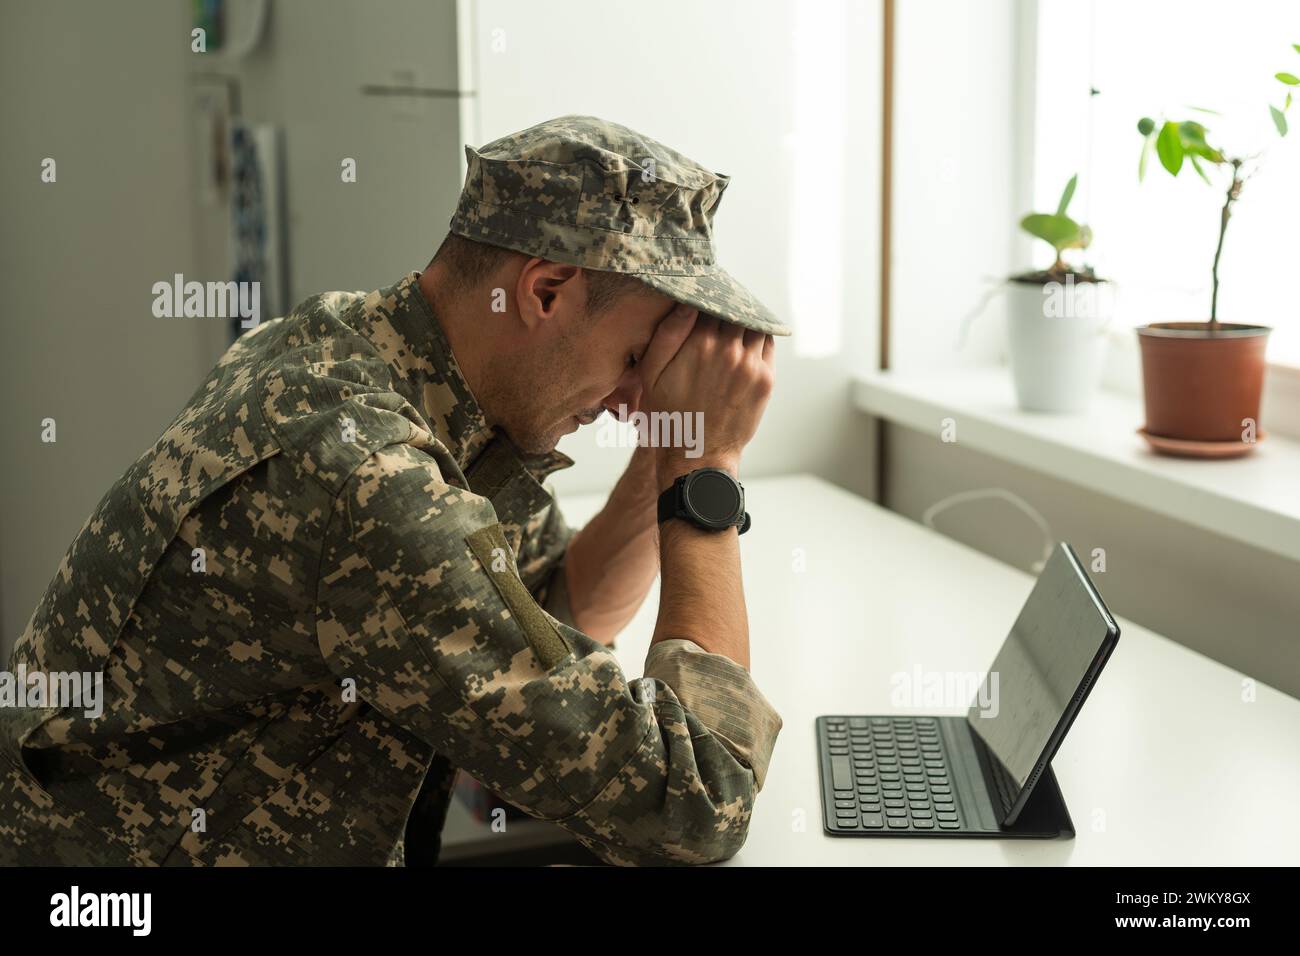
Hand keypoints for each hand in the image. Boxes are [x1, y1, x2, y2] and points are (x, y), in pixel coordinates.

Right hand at [635, 306, 774, 481]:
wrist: (698, 455)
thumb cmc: (669, 415)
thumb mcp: (651, 374)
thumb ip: (667, 335)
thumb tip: (686, 303)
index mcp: (699, 343)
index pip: (711, 301)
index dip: (710, 294)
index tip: (708, 292)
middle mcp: (729, 349)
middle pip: (736, 309)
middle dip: (730, 304)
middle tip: (724, 301)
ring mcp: (751, 365)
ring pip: (755, 325)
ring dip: (747, 319)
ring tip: (737, 318)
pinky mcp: (766, 380)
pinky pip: (768, 345)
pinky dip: (760, 337)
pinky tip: (749, 339)